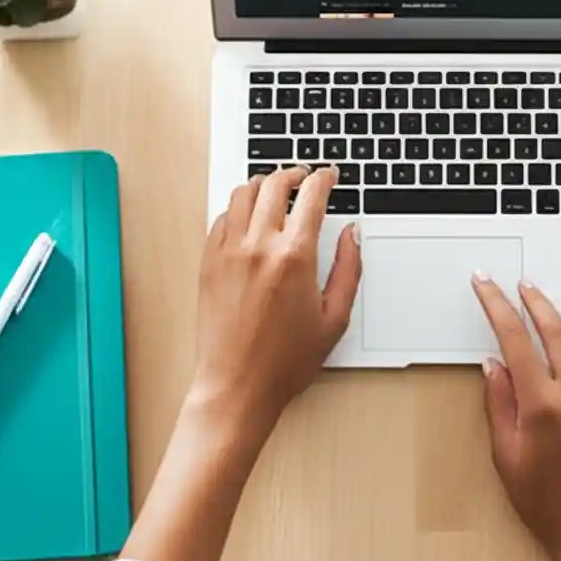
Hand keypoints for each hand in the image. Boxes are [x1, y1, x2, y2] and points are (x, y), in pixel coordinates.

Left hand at [119, 167, 360, 560]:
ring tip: (276, 188)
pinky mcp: (208, 262)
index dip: (325, 179)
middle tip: (305, 176)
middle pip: (275, 185)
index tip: (330, 175)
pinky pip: (222, 218)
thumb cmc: (286, 361)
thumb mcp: (335, 317)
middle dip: (294, 173)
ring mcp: (228, 252)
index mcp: (295, 257)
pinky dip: (238, 207)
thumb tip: (352, 234)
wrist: (237, 386)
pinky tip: (248, 216)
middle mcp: (258, 246)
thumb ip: (348, 268)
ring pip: (243, 193)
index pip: (311, 197)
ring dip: (263, 183)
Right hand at [473, 276, 560, 560]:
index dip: (497, 306)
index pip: (515, 340)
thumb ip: (500, 403)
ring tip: (558, 297)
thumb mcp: (506, 456)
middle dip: (533, 302)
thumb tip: (494, 364)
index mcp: (542, 406)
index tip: (486, 285)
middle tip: (518, 283)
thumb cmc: (545, 503)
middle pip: (554, 331)